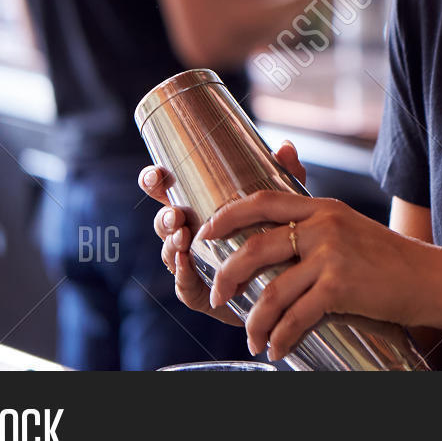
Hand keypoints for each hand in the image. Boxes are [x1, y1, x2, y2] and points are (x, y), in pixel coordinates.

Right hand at [137, 141, 309, 327]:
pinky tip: (187, 263)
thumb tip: (284, 147)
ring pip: (170, 252)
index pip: (168, 191)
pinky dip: (182, 273)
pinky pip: (183, 285)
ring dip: (172, 243)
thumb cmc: (275, 237)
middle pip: (165, 222)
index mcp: (199, 209)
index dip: (155, 182)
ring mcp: (191, 263)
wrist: (286, 286)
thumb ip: (283, 175)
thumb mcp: (280, 203)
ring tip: (183, 237)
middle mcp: (190, 234)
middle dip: (166, 217)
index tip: (158, 175)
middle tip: (177, 214)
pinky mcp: (199, 293)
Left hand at [197, 190, 440, 360]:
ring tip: (252, 337)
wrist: (429, 278)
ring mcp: (332, 255)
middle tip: (219, 296)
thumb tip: (277, 244)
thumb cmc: (390, 260)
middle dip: (228, 275)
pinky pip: (295, 316)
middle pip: (255, 246)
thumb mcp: (351, 229)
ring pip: (272, 290)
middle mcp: (324, 225)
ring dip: (255, 320)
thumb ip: (318, 229)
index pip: (263, 200)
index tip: (206, 232)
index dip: (228, 214)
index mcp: (323, 208)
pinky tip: (276, 348)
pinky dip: (280, 337)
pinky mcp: (340, 286)